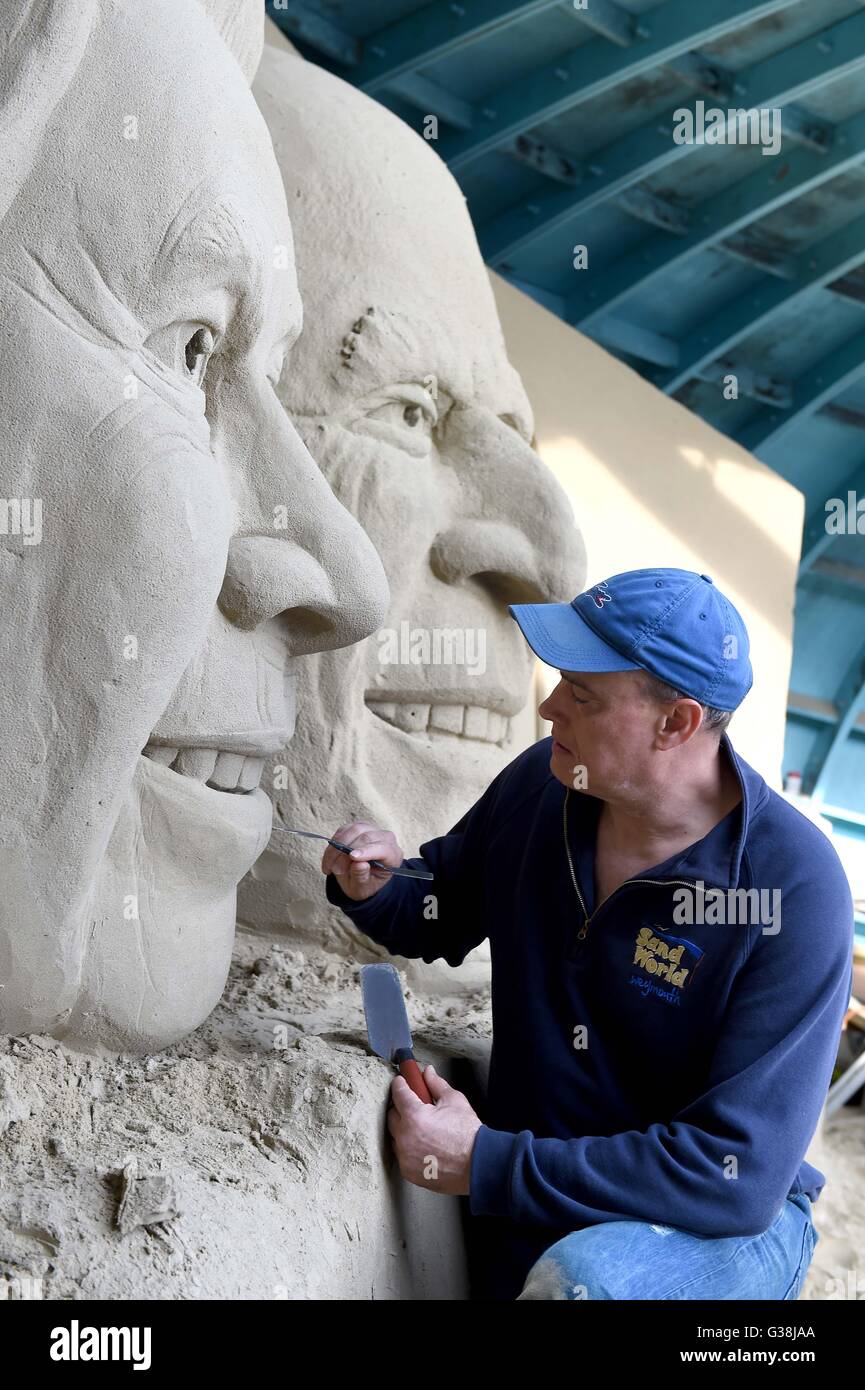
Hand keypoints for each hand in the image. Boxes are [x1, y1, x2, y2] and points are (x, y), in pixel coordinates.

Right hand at [321, 821, 404, 901]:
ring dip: (337, 848)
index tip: (352, 857)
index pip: (384, 848)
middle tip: (335, 870)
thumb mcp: (362, 888)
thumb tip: (358, 864)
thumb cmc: (365, 885)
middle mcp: (386, 839)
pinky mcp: (358, 827)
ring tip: (330, 866)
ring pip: (354, 830)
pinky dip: (333, 845)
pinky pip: (343, 830)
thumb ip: (361, 877)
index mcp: (393, 856)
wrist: (360, 879)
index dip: (367, 851)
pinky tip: (329, 859)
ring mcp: (372, 830)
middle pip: (366, 837)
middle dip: (347, 853)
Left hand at [386, 1065, 481, 1195]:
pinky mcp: (408, 1171)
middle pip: (391, 1114)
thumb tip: (428, 1072)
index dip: (400, 1084)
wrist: (477, 1164)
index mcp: (414, 1116)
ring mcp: (404, 1156)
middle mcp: (404, 1137)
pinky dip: (408, 1148)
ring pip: (395, 1136)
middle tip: (415, 1105)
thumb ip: (436, 1084)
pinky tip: (423, 1145)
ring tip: (422, 1128)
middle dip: (401, 1107)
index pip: (398, 1092)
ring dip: (403, 1129)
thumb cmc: (467, 1134)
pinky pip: (401, 1154)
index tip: (402, 1081)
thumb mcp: (454, 1101)